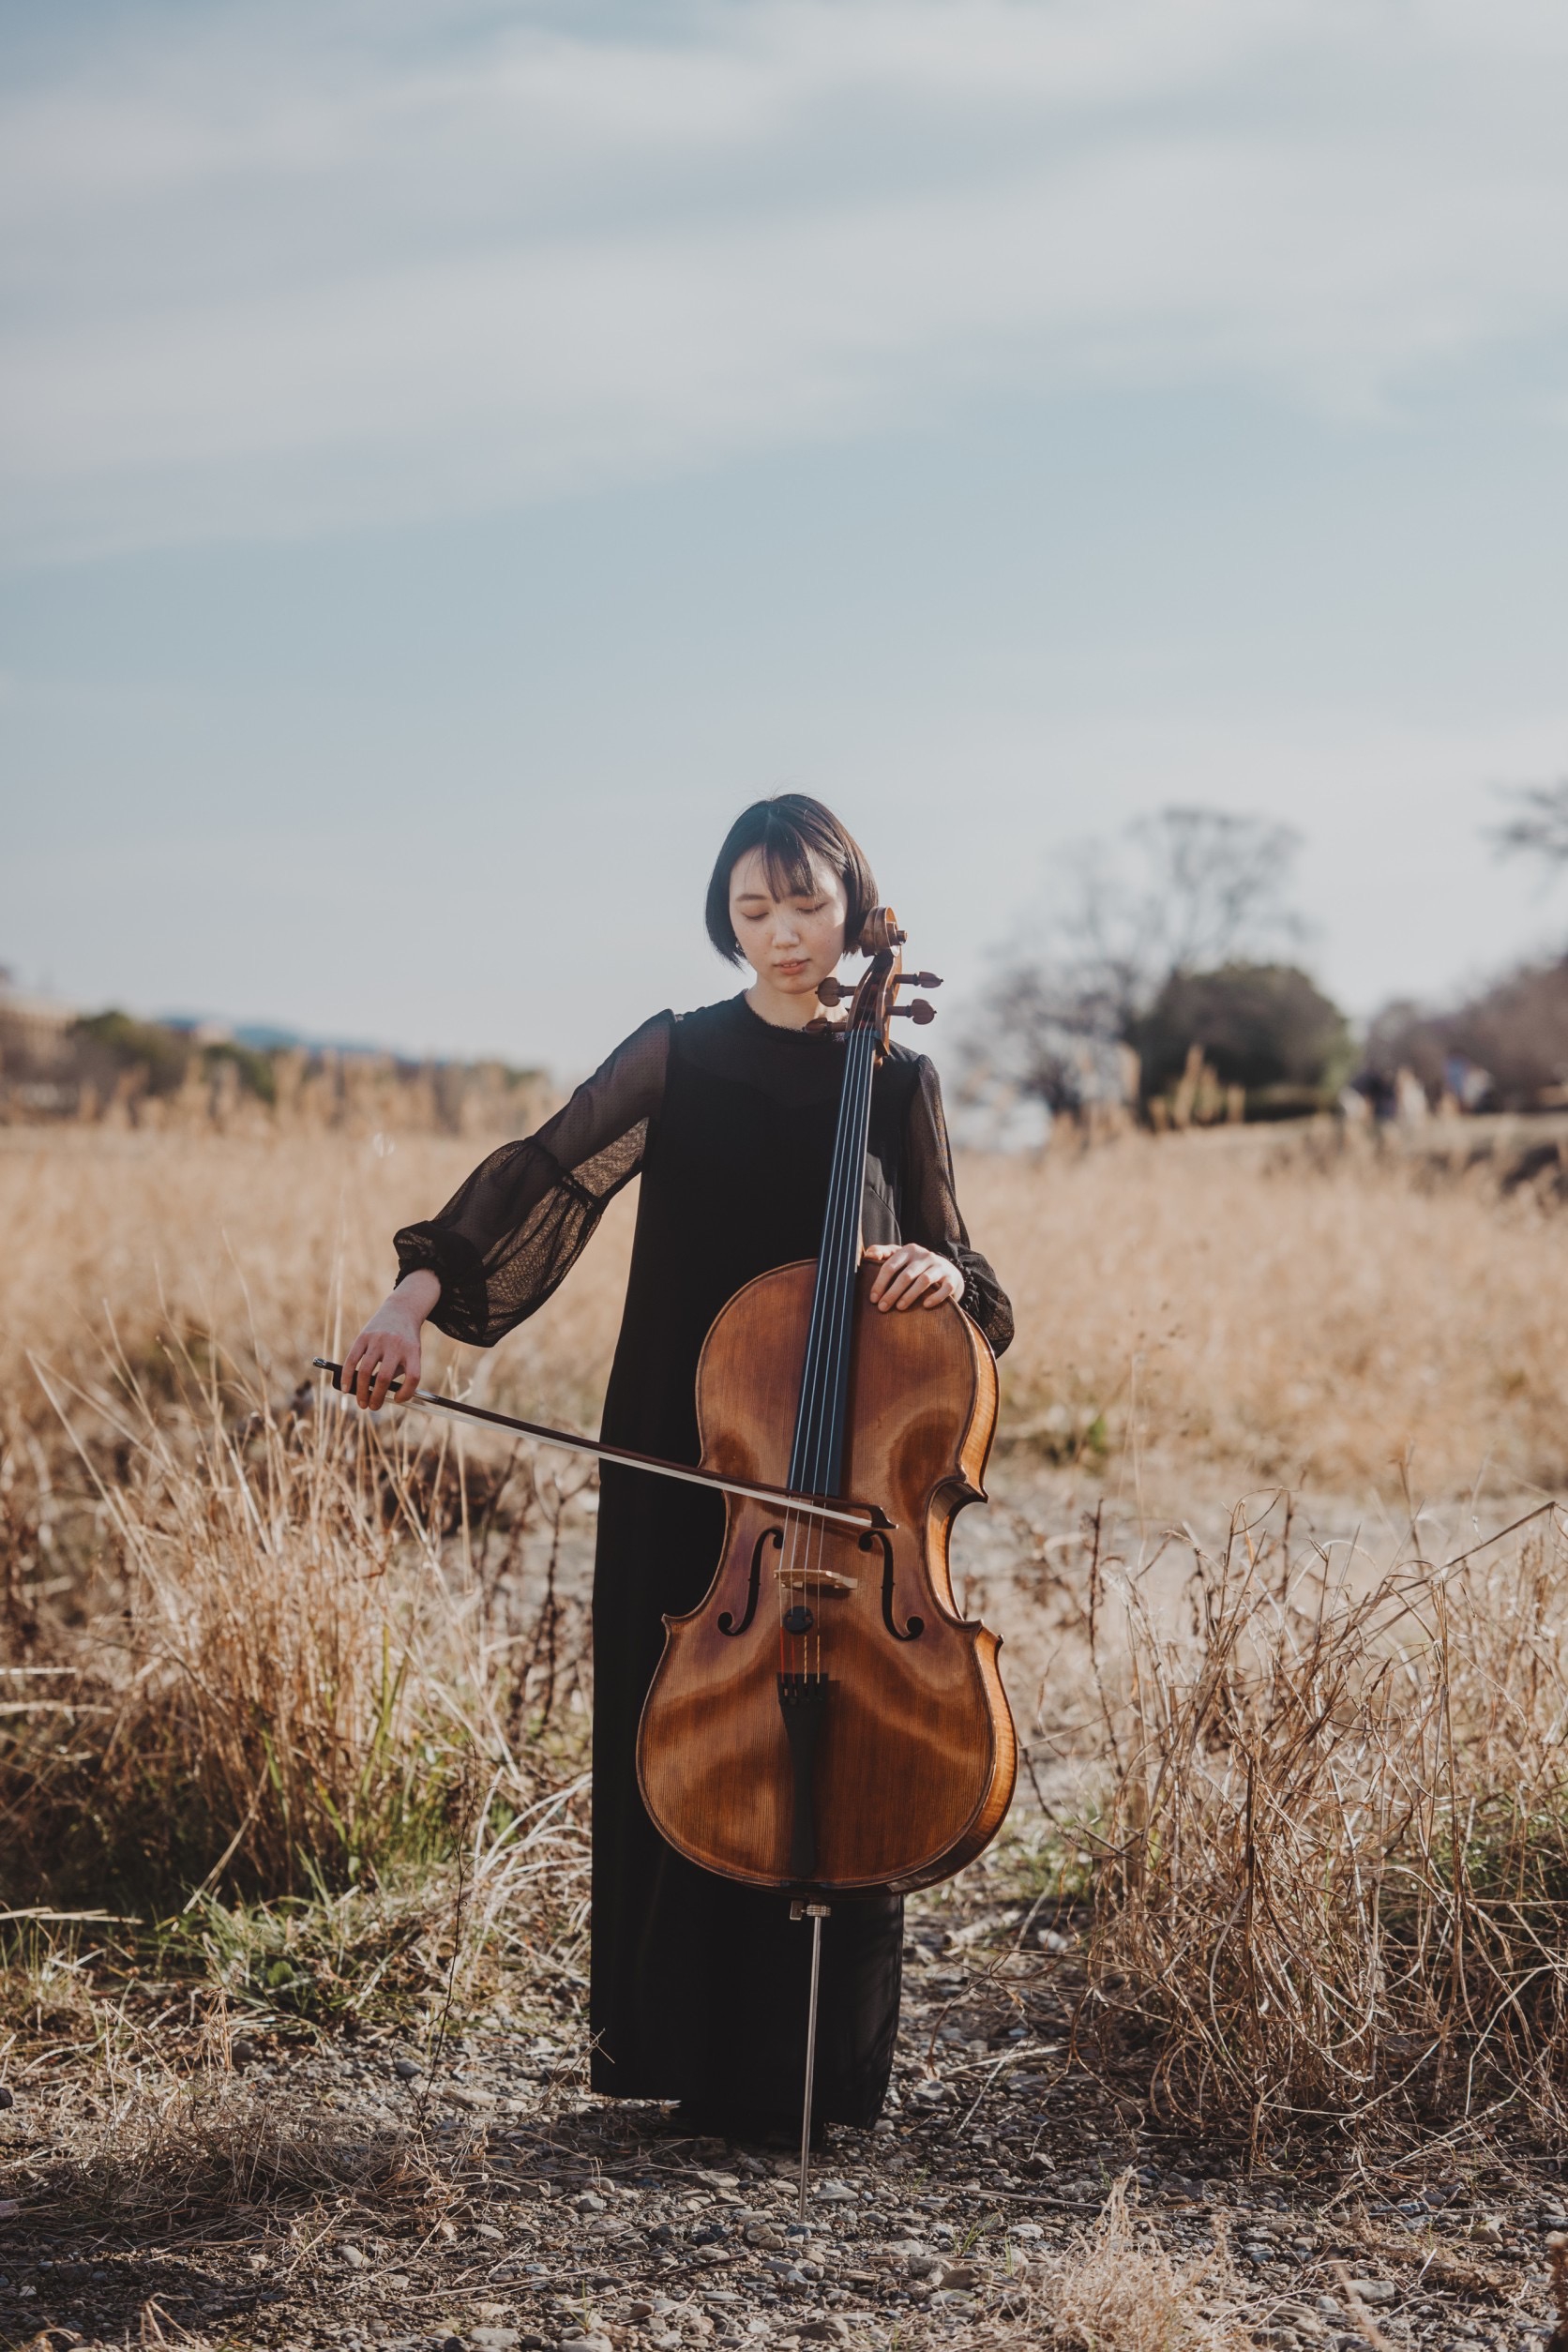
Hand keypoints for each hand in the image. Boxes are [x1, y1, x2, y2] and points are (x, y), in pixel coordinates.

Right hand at [341, 1277, 434, 1409]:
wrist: (401, 1311)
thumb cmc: (405, 1342)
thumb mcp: (410, 1355)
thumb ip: (398, 1374)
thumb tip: (377, 1397)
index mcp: (412, 1351)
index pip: (413, 1376)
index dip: (407, 1393)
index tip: (398, 1400)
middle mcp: (395, 1345)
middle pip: (385, 1377)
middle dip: (377, 1397)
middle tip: (373, 1407)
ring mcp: (378, 1340)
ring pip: (366, 1371)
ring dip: (362, 1391)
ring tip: (362, 1402)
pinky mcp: (363, 1336)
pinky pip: (352, 1360)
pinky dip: (347, 1376)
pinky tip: (346, 1388)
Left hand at [864, 1242, 964, 1313]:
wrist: (947, 1270)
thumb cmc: (916, 1265)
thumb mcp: (900, 1255)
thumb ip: (883, 1253)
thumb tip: (868, 1255)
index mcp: (909, 1250)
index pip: (891, 1265)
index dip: (880, 1283)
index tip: (873, 1298)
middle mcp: (925, 1256)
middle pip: (906, 1275)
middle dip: (892, 1293)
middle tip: (882, 1308)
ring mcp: (939, 1266)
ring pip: (924, 1281)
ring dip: (910, 1296)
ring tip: (899, 1308)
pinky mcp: (951, 1278)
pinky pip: (945, 1288)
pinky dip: (935, 1297)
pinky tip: (925, 1306)